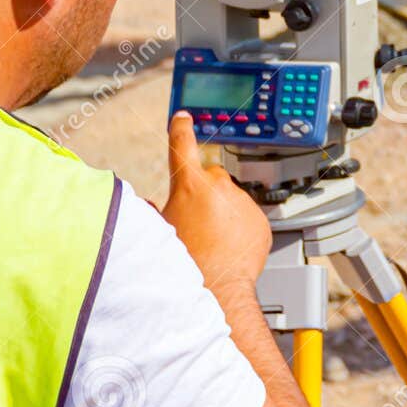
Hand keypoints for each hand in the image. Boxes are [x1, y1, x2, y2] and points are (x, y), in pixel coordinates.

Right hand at [161, 112, 270, 293]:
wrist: (217, 288)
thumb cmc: (184, 262)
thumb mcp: (158, 230)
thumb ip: (152, 210)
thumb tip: (146, 202)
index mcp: (190, 184)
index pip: (182, 145)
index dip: (180, 129)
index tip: (182, 117)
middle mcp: (219, 187)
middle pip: (209, 179)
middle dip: (202, 195)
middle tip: (195, 223)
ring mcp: (243, 202)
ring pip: (230, 200)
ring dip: (222, 213)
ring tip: (213, 241)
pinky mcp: (261, 220)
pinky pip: (247, 217)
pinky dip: (239, 228)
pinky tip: (228, 248)